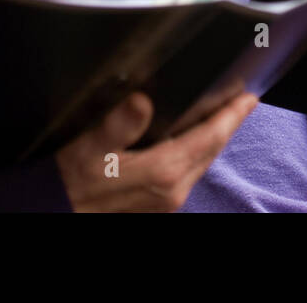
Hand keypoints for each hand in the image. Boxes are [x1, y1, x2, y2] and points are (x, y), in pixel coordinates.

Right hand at [55, 90, 256, 211]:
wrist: (57, 210)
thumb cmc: (71, 179)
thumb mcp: (89, 147)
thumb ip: (118, 125)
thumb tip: (142, 102)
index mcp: (162, 171)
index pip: (210, 137)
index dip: (231, 115)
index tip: (249, 97)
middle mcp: (173, 189)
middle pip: (212, 150)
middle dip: (229, 124)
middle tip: (243, 100)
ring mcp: (168, 200)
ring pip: (203, 162)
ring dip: (215, 138)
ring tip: (225, 117)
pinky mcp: (159, 204)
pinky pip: (190, 172)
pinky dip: (200, 152)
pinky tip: (196, 140)